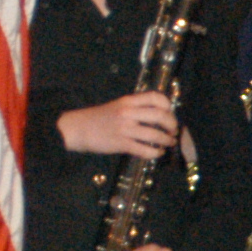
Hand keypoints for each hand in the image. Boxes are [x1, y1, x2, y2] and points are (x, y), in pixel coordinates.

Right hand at [61, 90, 178, 158]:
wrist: (78, 128)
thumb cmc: (99, 118)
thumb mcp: (117, 106)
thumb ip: (135, 108)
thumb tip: (158, 116)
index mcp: (128, 101)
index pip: (155, 97)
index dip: (168, 106)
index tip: (170, 113)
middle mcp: (129, 112)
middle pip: (161, 116)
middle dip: (172, 125)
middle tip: (173, 131)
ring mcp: (125, 128)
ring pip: (155, 135)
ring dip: (167, 140)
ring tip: (169, 142)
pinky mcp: (121, 144)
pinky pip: (145, 150)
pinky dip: (155, 153)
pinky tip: (158, 153)